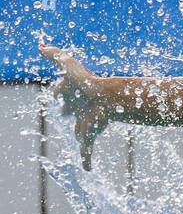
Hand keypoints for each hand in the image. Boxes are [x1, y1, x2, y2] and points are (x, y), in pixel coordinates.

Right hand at [38, 44, 111, 169]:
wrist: (110, 99)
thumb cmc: (88, 82)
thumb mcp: (69, 66)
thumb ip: (55, 55)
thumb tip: (40, 45)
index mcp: (71, 95)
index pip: (60, 94)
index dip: (59, 92)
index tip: (58, 92)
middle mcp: (77, 109)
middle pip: (69, 112)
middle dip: (67, 111)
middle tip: (65, 110)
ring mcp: (83, 123)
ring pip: (78, 130)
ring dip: (79, 133)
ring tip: (79, 135)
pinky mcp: (88, 135)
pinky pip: (85, 152)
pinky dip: (85, 160)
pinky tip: (87, 168)